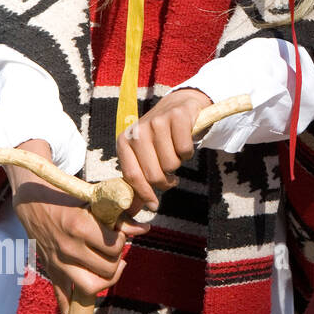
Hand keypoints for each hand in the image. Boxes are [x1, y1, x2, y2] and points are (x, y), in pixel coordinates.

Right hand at [9, 139, 146, 313]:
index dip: (121, 239)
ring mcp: (59, 262)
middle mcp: (69, 248)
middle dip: (116, 258)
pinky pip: (61, 296)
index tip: (117, 232)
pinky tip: (74, 313)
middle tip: (112, 248)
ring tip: (108, 268)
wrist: (33, 202)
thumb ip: (120, 219)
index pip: (115, 246)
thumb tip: (145, 230)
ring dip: (104, 279)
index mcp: (81, 227)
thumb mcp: (95, 203)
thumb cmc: (68, 199)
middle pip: (107, 268)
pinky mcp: (51, 270)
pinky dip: (68, 308)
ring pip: (90, 287)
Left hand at [116, 87, 210, 213]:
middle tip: (172, 178)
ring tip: (176, 154)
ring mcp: (157, 122)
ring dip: (178, 165)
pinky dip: (188, 152)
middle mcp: (138, 131)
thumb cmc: (160, 136)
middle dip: (166, 182)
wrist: (179, 104)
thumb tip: (137, 208)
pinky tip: (185, 143)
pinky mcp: (177, 117)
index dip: (144, 194)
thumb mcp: (144, 153)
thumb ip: (140, 177)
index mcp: (124, 141)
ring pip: (171, 164)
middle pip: (153, 174)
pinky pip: (185, 150)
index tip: (154, 206)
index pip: (132, 175)